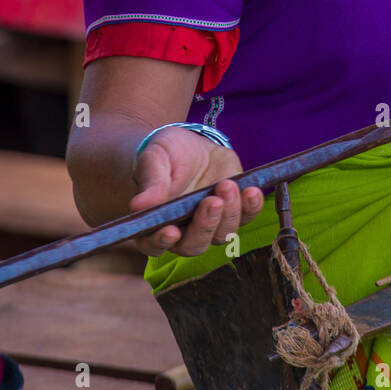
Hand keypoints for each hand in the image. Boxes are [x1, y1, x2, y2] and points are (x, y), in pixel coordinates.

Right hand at [128, 127, 263, 257]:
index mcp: (155, 224)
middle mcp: (183, 232)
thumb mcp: (155, 159)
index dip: (161, 241)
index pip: (153, 244)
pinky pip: (246, 217)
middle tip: (211, 201)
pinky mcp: (234, 210)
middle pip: (194, 244)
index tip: (171, 231)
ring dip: (229, 213)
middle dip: (205, 225)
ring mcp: (211, 224)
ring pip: (222, 234)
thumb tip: (139, 206)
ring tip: (227, 186)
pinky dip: (251, 207)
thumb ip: (151, 181)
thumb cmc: (165, 154)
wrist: (190, 145)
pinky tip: (251, 191)